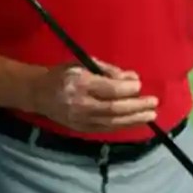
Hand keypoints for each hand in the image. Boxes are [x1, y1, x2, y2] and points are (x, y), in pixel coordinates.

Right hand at [29, 58, 158, 132]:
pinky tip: (136, 121)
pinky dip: (123, 125)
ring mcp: (81, 119)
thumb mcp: (82, 63)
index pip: (109, 90)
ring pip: (112, 122)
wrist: (38, 93)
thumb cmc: (63, 73)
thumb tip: (131, 77)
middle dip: (136, 106)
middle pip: (114, 108)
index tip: (140, 84)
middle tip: (154, 102)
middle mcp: (80, 104)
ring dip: (134, 119)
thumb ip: (107, 70)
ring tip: (151, 115)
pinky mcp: (81, 129)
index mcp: (80, 83)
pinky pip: (106, 129)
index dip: (127, 89)